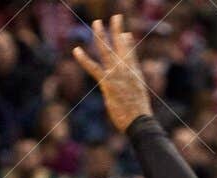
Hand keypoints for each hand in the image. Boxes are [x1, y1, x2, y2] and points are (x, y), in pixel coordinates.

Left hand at [72, 15, 153, 132]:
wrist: (139, 121)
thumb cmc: (139, 112)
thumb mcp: (139, 93)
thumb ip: (134, 80)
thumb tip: (130, 73)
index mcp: (135, 72)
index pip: (130, 52)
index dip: (127, 42)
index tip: (125, 34)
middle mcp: (126, 69)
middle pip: (121, 45)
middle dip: (117, 29)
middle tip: (116, 17)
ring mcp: (116, 74)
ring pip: (107, 50)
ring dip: (101, 35)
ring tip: (97, 23)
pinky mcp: (107, 82)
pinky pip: (93, 67)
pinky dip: (84, 59)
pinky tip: (76, 50)